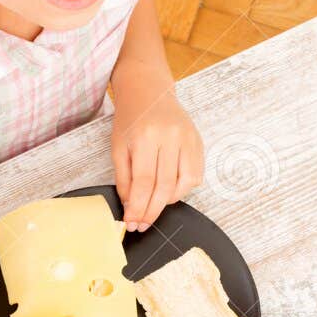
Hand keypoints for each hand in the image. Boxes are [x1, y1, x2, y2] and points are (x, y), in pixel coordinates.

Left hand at [112, 87, 203, 230]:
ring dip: (167, 202)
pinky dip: (182, 189)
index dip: (139, 207)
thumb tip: (131, 206)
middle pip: (164, 186)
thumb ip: (124, 178)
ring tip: (154, 206)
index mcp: (146, 137)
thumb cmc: (131, 119)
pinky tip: (169, 192)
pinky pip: (195, 175)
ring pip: (183, 184)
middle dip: (152, 211)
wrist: (149, 92)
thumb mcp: (118, 147)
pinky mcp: (198, 142)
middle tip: (142, 224)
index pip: (144, 182)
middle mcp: (170, 137)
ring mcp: (187, 139)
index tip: (133, 222)